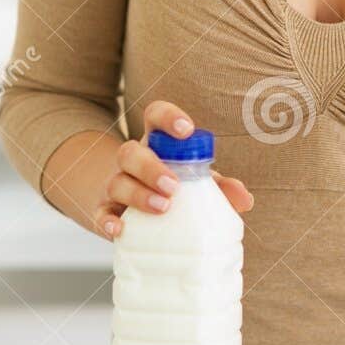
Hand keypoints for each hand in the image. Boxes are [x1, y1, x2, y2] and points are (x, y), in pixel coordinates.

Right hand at [94, 100, 253, 237]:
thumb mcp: (196, 182)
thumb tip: (245, 199)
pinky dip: (107, 221)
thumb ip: (220, 187)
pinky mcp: (102, 212)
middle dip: (151, 167)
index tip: (186, 130)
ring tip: (162, 207)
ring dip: (138, 193)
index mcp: (156, 143)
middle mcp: (132, 161)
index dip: (169, 117)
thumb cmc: (171, 188)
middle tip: (174, 185)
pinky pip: (99, 213)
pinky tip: (119, 229)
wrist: (127, 204)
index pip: (155, 115)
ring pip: (117, 182)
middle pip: (131, 152)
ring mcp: (114, 185)